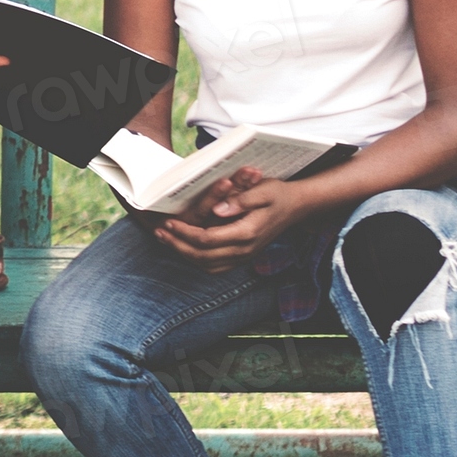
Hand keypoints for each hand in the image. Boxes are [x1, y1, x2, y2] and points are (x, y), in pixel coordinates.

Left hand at [152, 170, 307, 273]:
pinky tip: (185, 248)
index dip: (185, 233)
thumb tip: (217, 209)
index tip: (168, 222)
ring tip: (166, 240)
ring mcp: (245, 256)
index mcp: (247, 233)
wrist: (297, 206)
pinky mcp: (244, 257)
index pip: (208, 239)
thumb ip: (240, 199)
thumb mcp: (262, 189)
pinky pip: (216, 267)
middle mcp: (245, 250)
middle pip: (203, 256)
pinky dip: (198, 260)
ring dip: (185, 254)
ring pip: (208, 265)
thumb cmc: (278, 193)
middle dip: (178, 245)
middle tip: (159, 232)